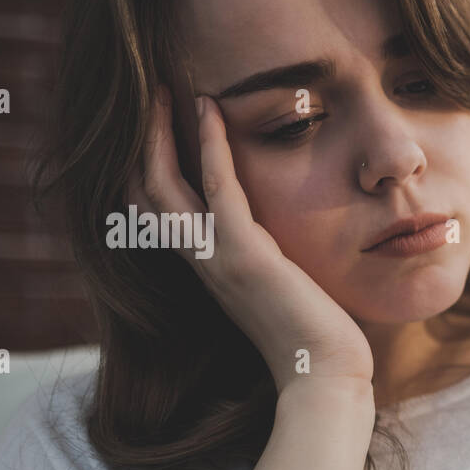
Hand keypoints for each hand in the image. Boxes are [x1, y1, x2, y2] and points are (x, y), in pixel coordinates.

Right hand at [126, 86, 374, 399]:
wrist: (325, 377)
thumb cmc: (315, 341)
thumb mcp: (283, 291)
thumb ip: (271, 262)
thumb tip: (287, 245)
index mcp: (210, 270)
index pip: (159, 215)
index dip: (149, 171)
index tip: (158, 131)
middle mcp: (203, 262)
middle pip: (146, 193)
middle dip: (144, 143)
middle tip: (150, 97)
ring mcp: (219, 258)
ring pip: (165, 185)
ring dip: (162, 134)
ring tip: (167, 91)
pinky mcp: (246, 255)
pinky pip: (219, 188)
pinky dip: (211, 145)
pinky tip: (210, 110)